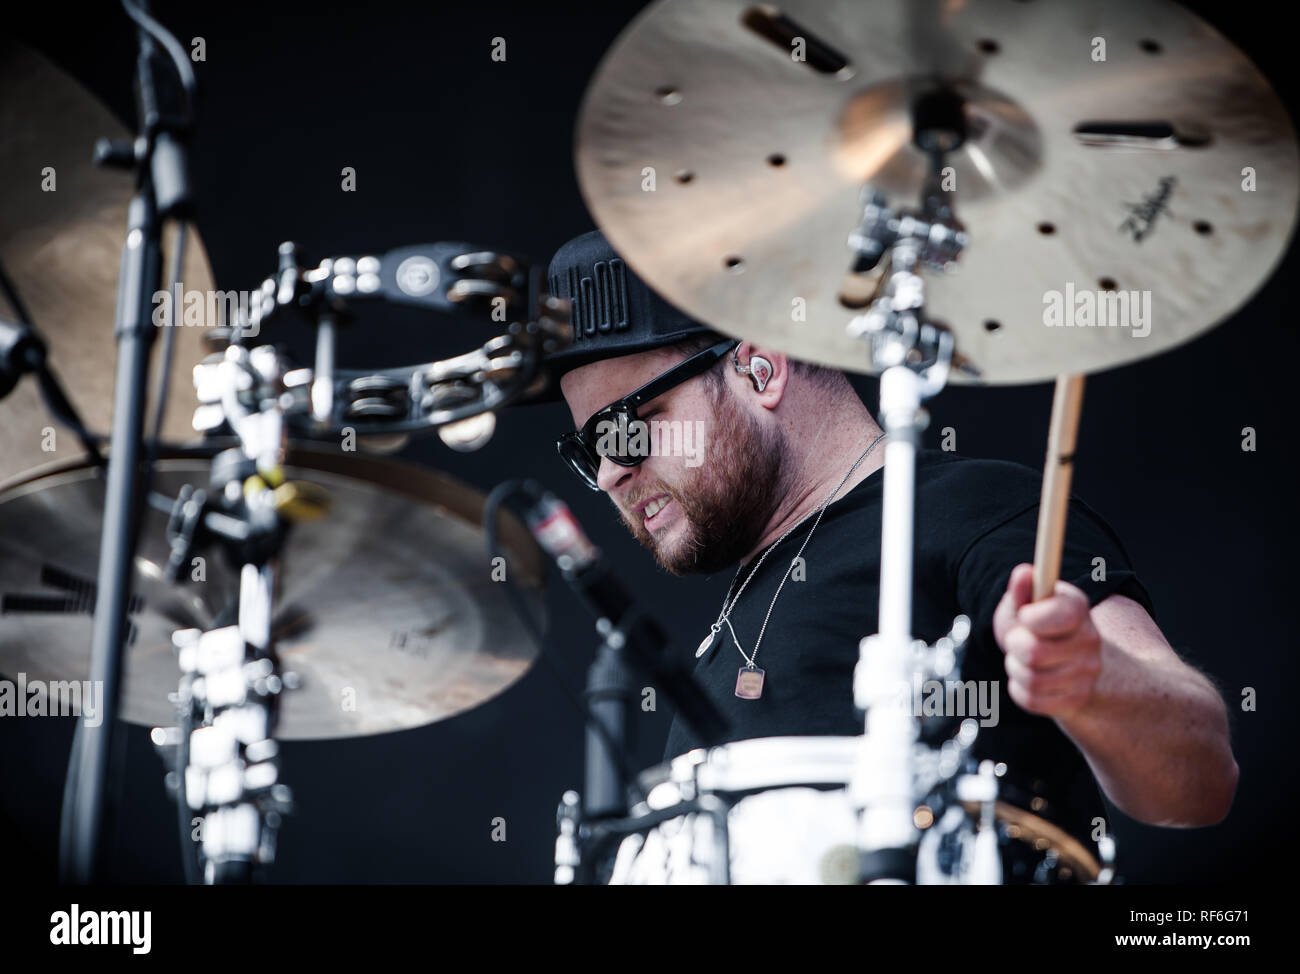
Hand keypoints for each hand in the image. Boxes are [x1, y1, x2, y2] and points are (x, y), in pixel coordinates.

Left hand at [992, 563, 1101, 719]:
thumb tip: (1024, 573)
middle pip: (1036, 653)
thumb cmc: (1033, 624)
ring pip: (1032, 680)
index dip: (1032, 618)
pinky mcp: (1078, 699)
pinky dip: (1019, 689)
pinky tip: (1027, 676)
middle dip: (1015, 645)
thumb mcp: (1023, 602)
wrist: (1051, 657)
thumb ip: (1023, 589)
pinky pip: (1033, 700)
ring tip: (1022, 658)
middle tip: (1018, 638)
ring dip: (1016, 668)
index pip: (1062, 615)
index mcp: (1078, 608)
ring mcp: (1088, 672)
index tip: (1025, 615)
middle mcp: (1091, 640)